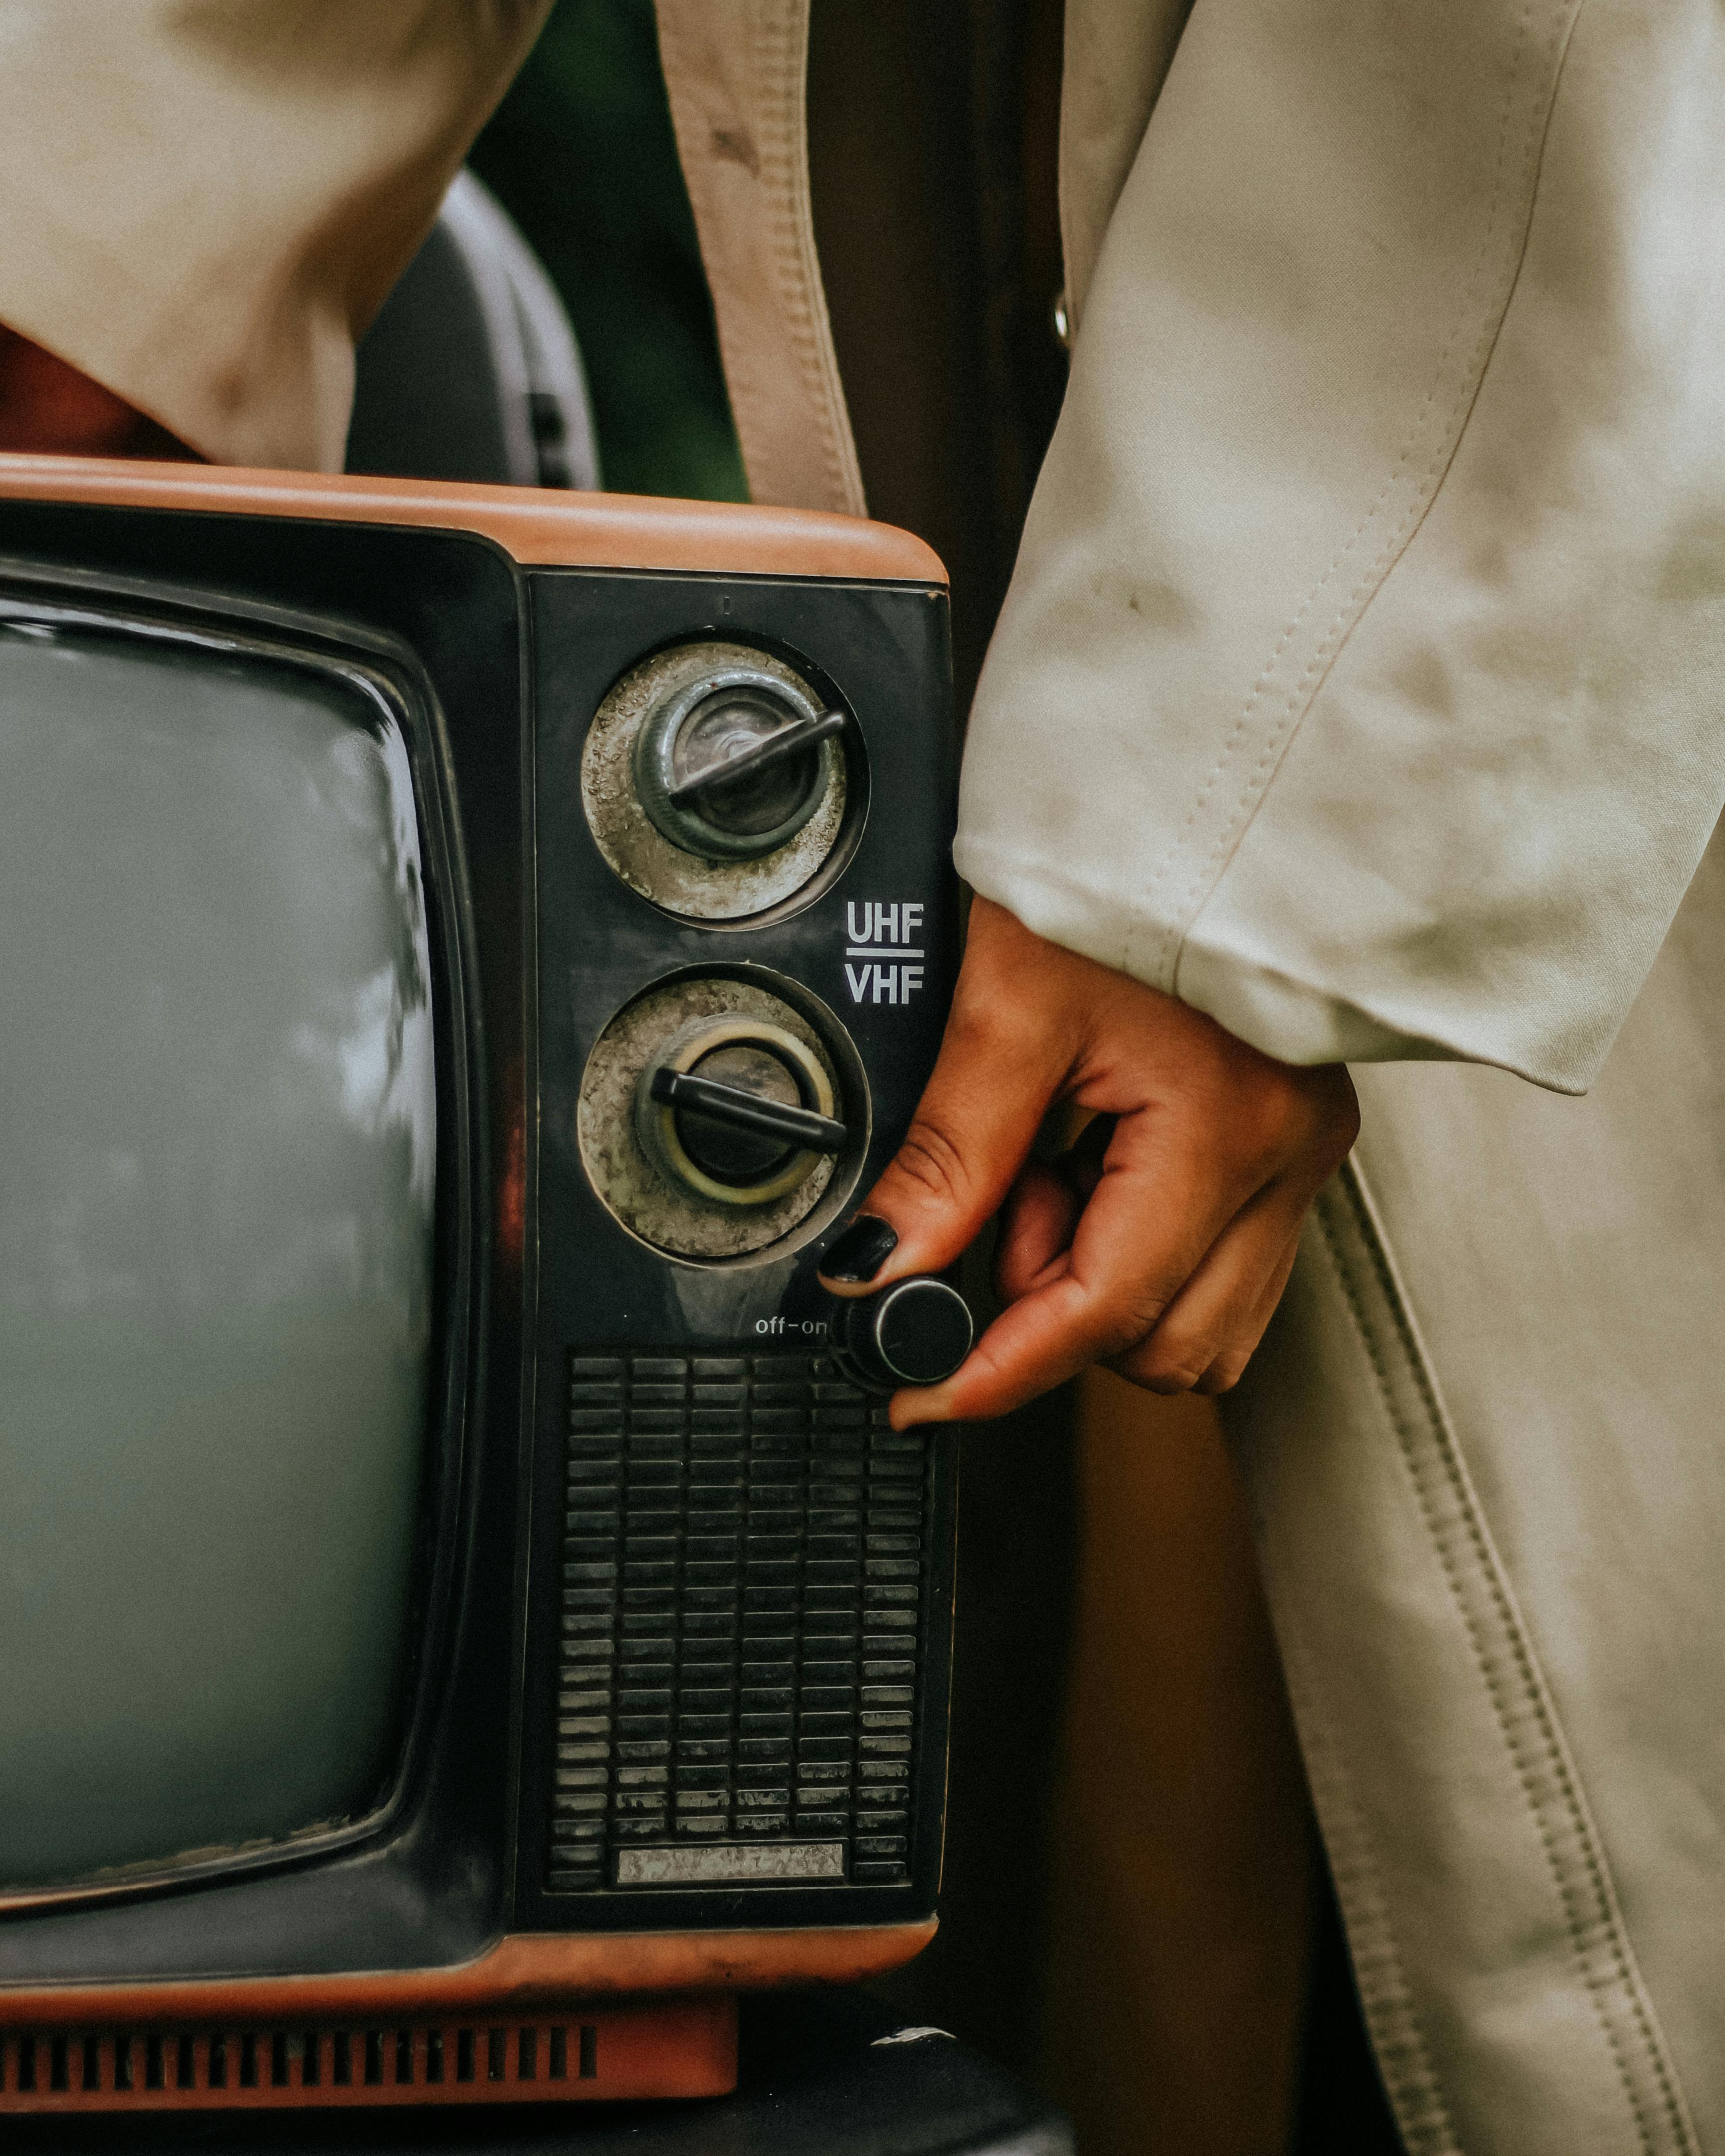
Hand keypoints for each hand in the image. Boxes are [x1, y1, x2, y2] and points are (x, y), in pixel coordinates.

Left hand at [818, 897, 1357, 1425]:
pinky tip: (1095, 1157)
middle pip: (1170, 1344)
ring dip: (1099, 1280)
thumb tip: (881, 1274)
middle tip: (1001, 1202)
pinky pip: (1215, 1252)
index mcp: (1228, 1127)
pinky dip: (1135, 1239)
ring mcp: (1301, 1150)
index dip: (997, 1370)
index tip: (914, 1391)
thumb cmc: (1119, 858)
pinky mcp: (1289, 1135)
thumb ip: (951, 1158)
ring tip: (1049, 1169)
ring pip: (1201, 1315)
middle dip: (1057, 1310)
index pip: (1108, 1312)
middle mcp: (1287, 1157)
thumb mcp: (1010, 1003)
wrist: (1198, 769)